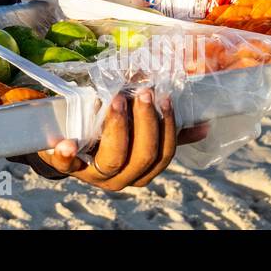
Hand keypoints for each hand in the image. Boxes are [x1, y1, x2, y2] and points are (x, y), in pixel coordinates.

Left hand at [35, 91, 209, 189]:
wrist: (66, 141)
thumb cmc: (108, 134)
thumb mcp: (137, 132)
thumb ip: (164, 128)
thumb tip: (203, 125)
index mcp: (141, 170)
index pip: (164, 154)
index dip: (167, 127)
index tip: (164, 98)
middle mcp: (122, 177)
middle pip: (143, 156)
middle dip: (146, 123)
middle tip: (142, 93)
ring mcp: (94, 174)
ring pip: (113, 159)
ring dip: (118, 128)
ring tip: (116, 100)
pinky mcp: (68, 167)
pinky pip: (67, 165)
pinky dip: (68, 155)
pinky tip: (68, 142)